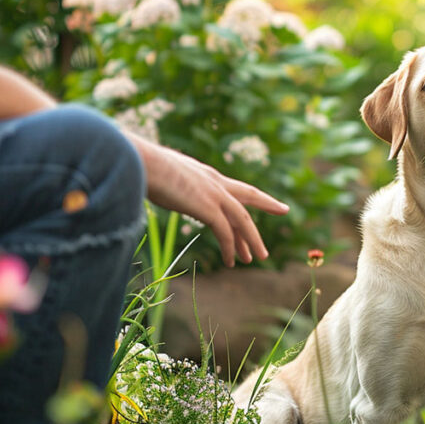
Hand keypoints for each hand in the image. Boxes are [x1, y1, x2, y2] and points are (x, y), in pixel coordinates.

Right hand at [129, 134, 288, 266]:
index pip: (232, 185)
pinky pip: (226, 232)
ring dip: (251, 240)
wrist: (139, 162)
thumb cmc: (142, 167)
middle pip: (249, 195)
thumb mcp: (162, 174)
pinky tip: (231, 261)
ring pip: (242, 220)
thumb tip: (157, 185)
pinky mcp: (208, 208)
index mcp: (205, 174)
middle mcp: (215, 182)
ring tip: (257, 258)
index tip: (259, 194)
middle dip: (267, 203)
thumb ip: (169, 182)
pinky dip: (230, 248)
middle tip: (284, 209)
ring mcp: (214, 194)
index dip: (247, 191)